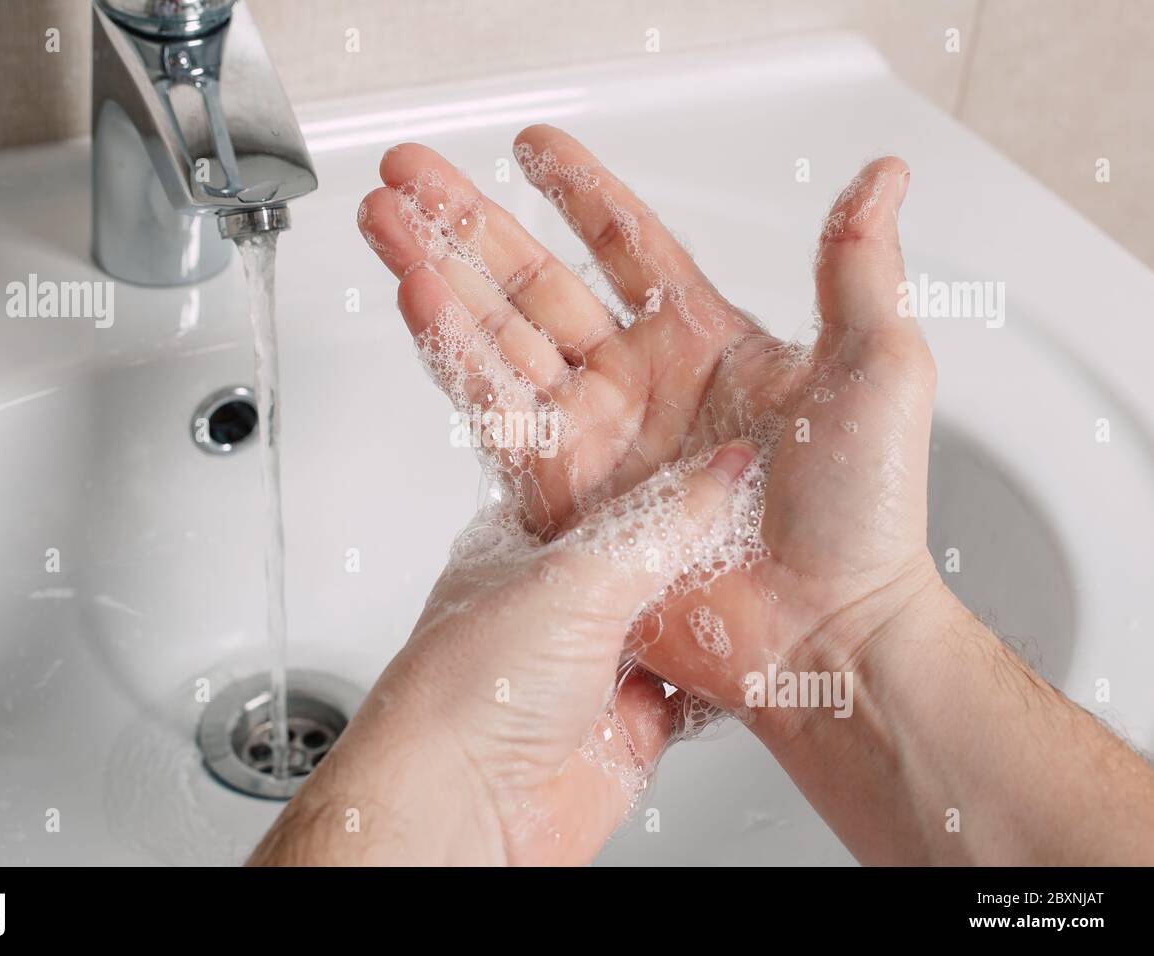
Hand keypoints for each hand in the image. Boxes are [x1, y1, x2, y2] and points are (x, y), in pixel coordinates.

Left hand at [250, 439, 759, 864]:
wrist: (462, 812)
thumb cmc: (467, 693)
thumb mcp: (576, 577)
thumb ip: (660, 524)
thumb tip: (721, 469)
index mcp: (523, 548)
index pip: (603, 493)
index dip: (659, 469)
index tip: (721, 448)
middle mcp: (556, 608)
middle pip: (646, 562)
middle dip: (700, 543)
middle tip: (760, 507)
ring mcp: (591, 671)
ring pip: (675, 630)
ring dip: (719, 613)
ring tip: (777, 572)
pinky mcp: (627, 730)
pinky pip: (692, 696)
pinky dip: (725, 681)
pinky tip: (757, 656)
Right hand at [357, 126, 936, 716]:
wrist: (826, 630)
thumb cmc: (865, 515)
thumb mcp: (878, 369)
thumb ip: (858, 269)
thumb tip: (880, 180)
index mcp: (705, 342)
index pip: (626, 245)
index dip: (578, 193)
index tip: (533, 149)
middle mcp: (637, 386)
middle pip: (535, 281)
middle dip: (469, 222)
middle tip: (414, 173)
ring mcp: (594, 439)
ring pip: (497, 335)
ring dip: (439, 272)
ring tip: (387, 219)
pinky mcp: (561, 496)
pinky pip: (492, 410)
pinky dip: (452, 352)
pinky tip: (419, 296)